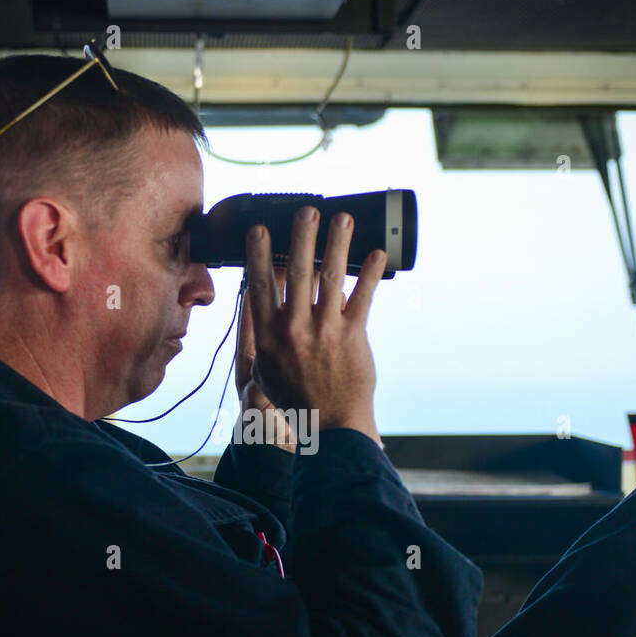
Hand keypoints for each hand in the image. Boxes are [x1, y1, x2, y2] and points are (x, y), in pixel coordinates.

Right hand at [244, 206, 384, 445]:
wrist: (330, 425)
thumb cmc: (297, 399)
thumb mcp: (265, 369)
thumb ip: (261, 334)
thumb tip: (257, 301)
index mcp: (268, 336)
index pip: (262, 286)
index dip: (260, 255)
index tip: (259, 230)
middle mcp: (294, 328)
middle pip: (297, 273)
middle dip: (302, 237)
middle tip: (306, 211)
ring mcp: (324, 331)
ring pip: (331, 277)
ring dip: (338, 244)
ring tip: (342, 218)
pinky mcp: (352, 336)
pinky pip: (362, 297)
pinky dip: (371, 273)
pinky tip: (378, 254)